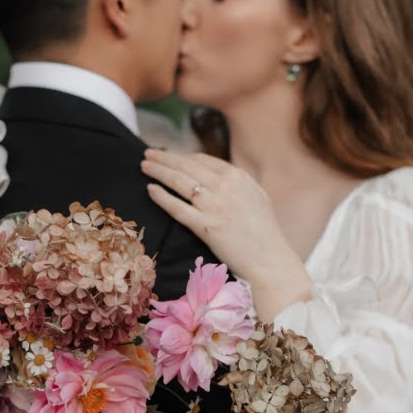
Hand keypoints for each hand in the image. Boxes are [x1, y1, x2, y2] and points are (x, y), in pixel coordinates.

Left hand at [141, 148, 312, 320]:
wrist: (269, 259)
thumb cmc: (264, 231)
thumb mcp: (256, 195)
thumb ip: (237, 182)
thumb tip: (217, 174)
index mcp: (237, 176)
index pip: (202, 160)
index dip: (182, 156)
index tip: (170, 156)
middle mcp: (224, 186)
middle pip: (186, 166)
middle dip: (164, 157)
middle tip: (148, 154)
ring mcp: (213, 206)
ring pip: (179, 182)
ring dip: (158, 171)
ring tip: (144, 166)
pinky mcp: (205, 226)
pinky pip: (177, 208)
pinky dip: (161, 197)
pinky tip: (150, 189)